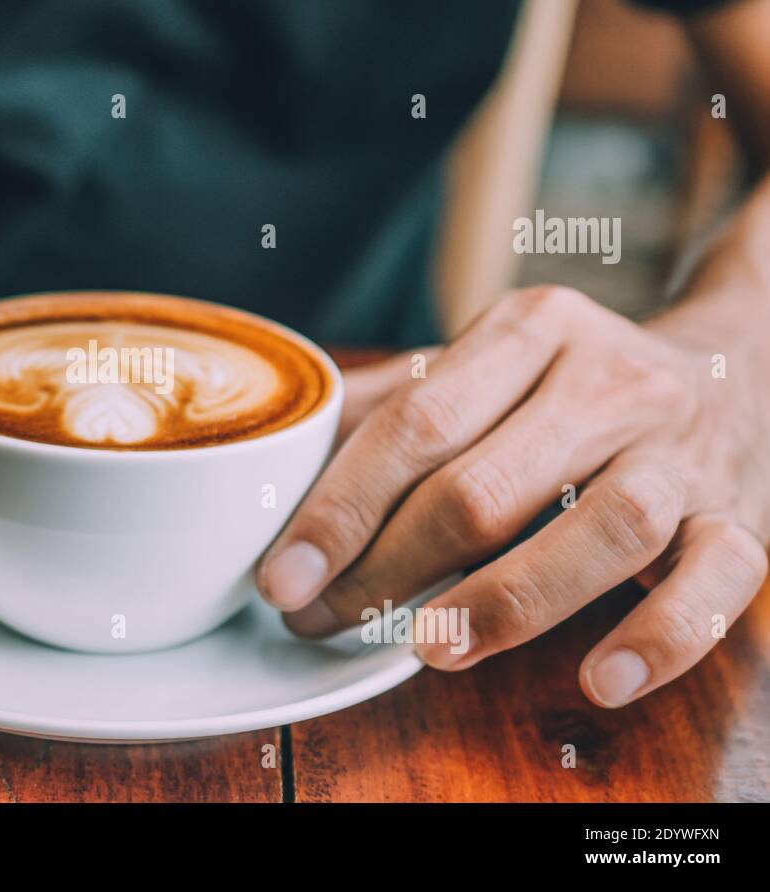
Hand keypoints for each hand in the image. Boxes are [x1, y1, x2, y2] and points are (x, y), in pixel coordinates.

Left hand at [257, 283, 769, 706]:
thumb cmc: (577, 385)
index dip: (341, 507)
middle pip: (485, 485)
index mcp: (532, 330)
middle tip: (325, 621)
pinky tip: (599, 678)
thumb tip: (291, 445)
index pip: (417, 423)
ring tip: (429, 650)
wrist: (740, 370)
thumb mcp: (493, 361)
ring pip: (602, 528)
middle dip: (389, 567)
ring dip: (506, 600)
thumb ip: (401, 399)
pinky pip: (717, 581)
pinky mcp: (743, 517)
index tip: (284, 575)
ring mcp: (682, 451)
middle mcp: (610, 380)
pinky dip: (660, 635)